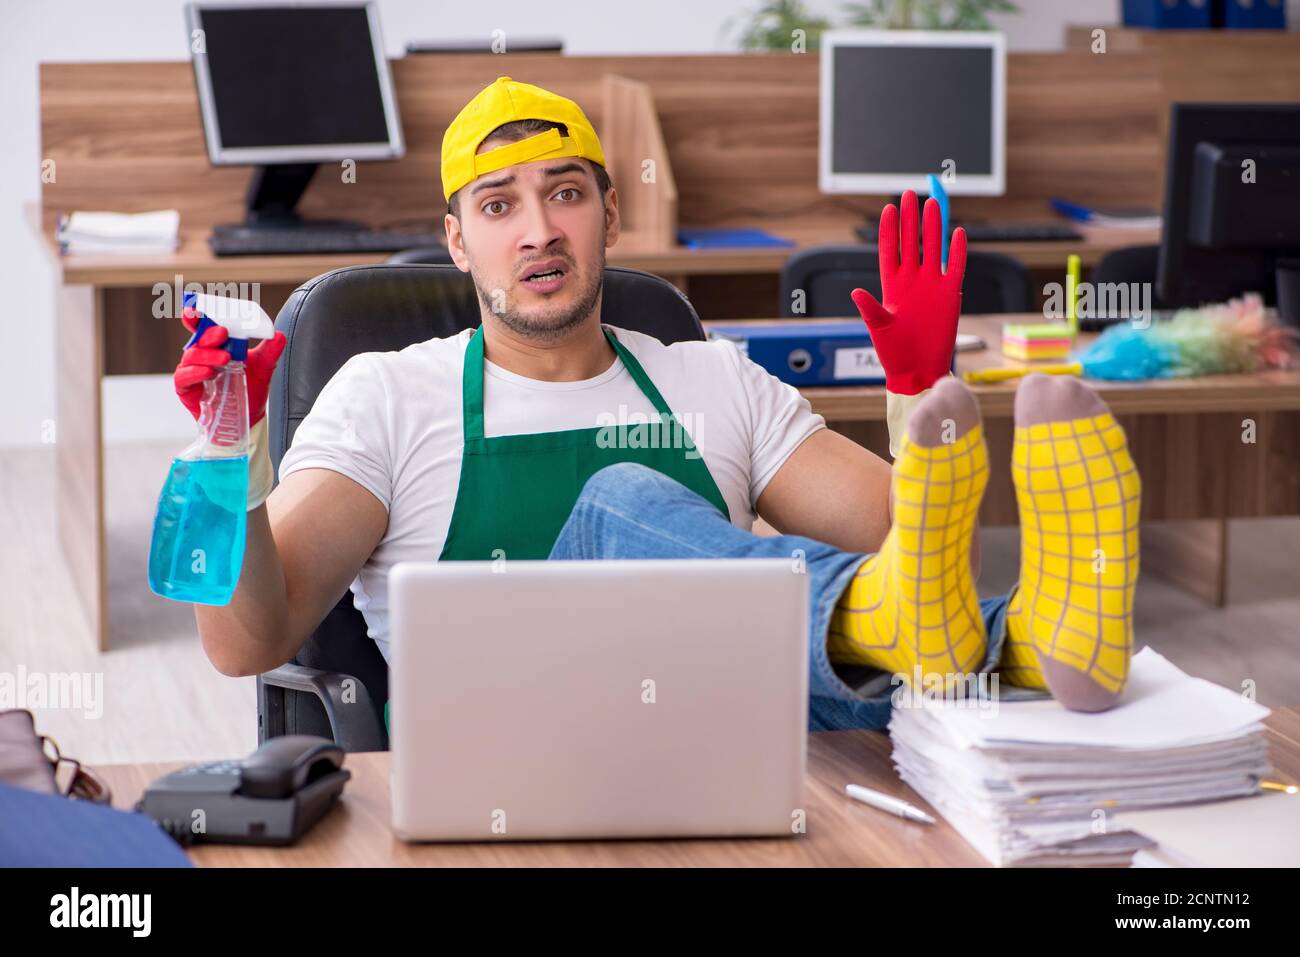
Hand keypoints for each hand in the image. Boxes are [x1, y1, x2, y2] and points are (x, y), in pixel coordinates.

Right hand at [173, 305, 285, 424]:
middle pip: (197, 338)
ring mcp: (192, 371)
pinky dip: (194, 372)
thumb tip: (279, 335)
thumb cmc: (249, 388)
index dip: (197, 315)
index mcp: (216, 345)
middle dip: (208, 333)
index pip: (202, 326)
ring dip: (207, 354)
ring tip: (224, 358)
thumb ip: (270, 352)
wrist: (247, 418)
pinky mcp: (187, 389)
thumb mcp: (263, 368)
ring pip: (191, 356)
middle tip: (223, 332)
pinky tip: (208, 372)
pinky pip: (184, 377)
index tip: (196, 306)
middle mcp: (201, 355)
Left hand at [850, 190, 966, 394]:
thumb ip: (871, 309)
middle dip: (910, 219)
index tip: (889, 208)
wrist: (917, 369)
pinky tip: (958, 232)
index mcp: (891, 285)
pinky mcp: (951, 295)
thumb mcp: (878, 329)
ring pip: (933, 248)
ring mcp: (932, 285)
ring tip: (932, 204)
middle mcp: (912, 280)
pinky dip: (958, 251)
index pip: (890, 250)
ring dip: (933, 227)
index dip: (889, 230)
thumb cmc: (893, 352)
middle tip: (909, 194)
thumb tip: (856, 293)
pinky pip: (956, 267)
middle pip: (911, 242)